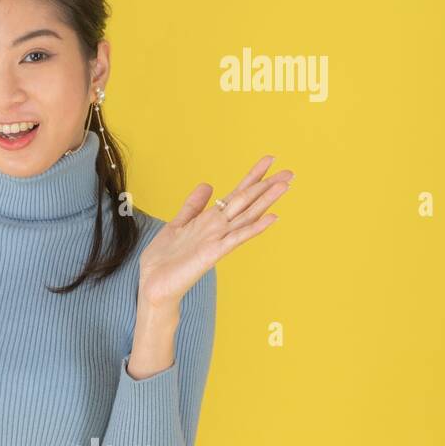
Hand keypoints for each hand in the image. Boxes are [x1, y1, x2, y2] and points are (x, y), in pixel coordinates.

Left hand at [138, 154, 293, 308]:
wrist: (154, 285)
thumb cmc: (164, 260)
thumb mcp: (177, 224)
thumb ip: (193, 206)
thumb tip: (208, 185)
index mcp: (211, 220)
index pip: (236, 194)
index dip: (252, 176)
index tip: (269, 159)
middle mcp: (218, 229)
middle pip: (247, 202)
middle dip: (267, 186)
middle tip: (290, 171)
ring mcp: (217, 240)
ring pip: (246, 215)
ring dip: (266, 200)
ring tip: (286, 185)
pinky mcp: (212, 253)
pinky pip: (236, 238)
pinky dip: (253, 228)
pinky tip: (272, 218)